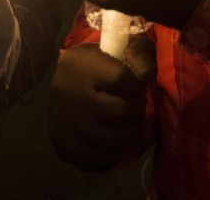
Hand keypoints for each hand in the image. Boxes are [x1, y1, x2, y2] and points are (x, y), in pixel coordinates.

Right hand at [48, 37, 155, 170]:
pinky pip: (100, 161)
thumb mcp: (121, 49)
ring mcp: (64, 124)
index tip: (132, 84)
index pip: (124, 79)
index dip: (136, 84)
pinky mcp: (64, 147)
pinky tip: (111, 139)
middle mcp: (67, 95)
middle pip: (122, 112)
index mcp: (79, 65)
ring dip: (129, 132)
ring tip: (125, 122)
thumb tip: (144, 75)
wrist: (65, 83)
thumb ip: (140, 53)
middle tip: (131, 105)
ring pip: (114, 140)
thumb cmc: (99, 64)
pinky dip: (113, 154)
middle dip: (136, 109)